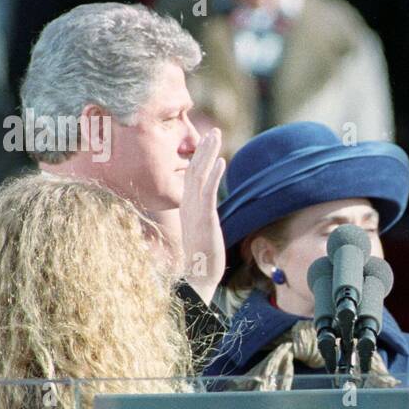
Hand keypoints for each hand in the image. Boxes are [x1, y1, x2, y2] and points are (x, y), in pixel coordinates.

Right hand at [179, 127, 225, 305]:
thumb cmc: (202, 258)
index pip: (191, 177)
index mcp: (187, 207)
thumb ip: (201, 218)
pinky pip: (208, 192)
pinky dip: (213, 175)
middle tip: (212, 131)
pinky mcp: (205, 219)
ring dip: (208, 155)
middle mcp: (188, 206)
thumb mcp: (201, 232)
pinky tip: (221, 161)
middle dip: (203, 149)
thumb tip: (206, 212)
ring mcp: (195, 211)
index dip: (198, 158)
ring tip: (215, 136)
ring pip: (199, 176)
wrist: (198, 277)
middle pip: (194, 171)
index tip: (206, 142)